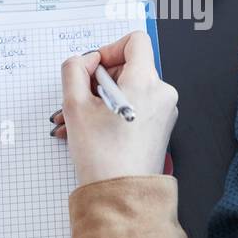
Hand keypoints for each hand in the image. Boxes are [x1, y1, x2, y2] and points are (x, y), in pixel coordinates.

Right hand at [52, 30, 177, 186]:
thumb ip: (73, 70)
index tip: (92, 69)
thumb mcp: (74, 105)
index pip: (134, 41)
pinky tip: (90, 131)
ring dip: (100, 100)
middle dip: (98, 80)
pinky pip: (135, 107)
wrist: (121, 196)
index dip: (109, 49)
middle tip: (78, 100)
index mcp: (146, 81)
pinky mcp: (160, 128)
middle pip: (129, 67)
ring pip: (128, 90)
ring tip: (75, 121)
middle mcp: (162, 93)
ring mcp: (164, 112)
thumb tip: (84, 61)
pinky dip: (112, 113)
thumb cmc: (102, 156)